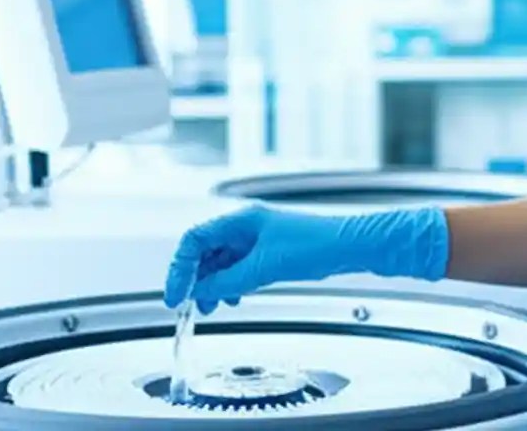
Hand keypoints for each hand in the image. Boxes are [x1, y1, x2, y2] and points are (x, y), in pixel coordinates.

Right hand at [164, 204, 448, 313]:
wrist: (351, 246)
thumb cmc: (316, 244)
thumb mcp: (264, 267)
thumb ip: (228, 281)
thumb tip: (201, 292)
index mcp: (240, 220)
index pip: (194, 240)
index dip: (179, 268)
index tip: (175, 294)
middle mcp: (245, 226)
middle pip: (204, 251)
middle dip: (194, 279)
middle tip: (189, 304)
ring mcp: (256, 239)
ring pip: (220, 262)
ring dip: (211, 284)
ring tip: (211, 306)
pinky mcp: (268, 252)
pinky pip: (237, 267)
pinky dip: (230, 284)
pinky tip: (234, 297)